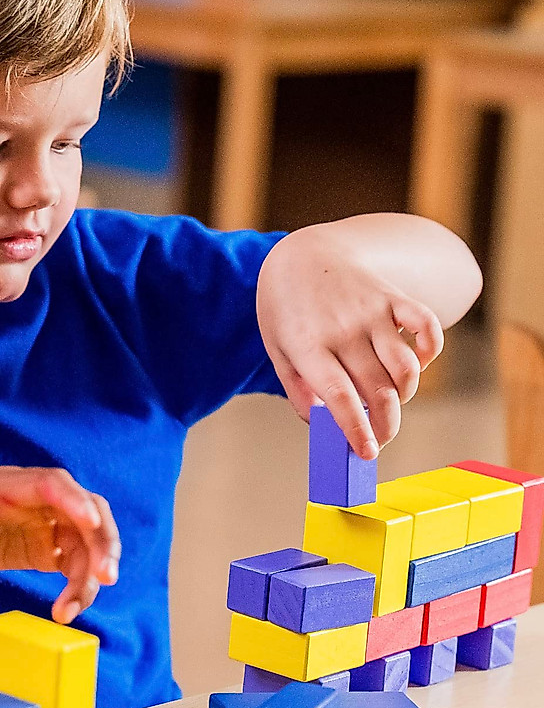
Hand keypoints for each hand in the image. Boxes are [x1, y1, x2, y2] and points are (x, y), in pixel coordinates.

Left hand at [0, 466, 119, 629]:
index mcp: (4, 486)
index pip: (50, 483)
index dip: (74, 499)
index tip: (90, 521)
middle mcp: (33, 498)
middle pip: (86, 507)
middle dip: (102, 540)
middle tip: (105, 578)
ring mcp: (43, 520)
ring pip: (88, 537)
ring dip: (93, 570)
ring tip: (68, 611)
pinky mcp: (44, 543)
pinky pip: (76, 559)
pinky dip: (79, 583)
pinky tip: (65, 609)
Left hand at [257, 226, 443, 457]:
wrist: (303, 254)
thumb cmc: (286, 309)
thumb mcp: (277, 349)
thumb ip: (298, 390)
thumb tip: (324, 426)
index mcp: (308, 346)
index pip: (340, 397)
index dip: (357, 429)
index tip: (367, 453)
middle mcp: (343, 330)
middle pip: (378, 390)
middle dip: (386, 424)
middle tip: (382, 437)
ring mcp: (371, 312)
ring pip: (406, 367)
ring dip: (406, 394)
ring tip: (391, 400)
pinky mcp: (393, 297)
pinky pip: (427, 327)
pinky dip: (430, 353)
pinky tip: (415, 365)